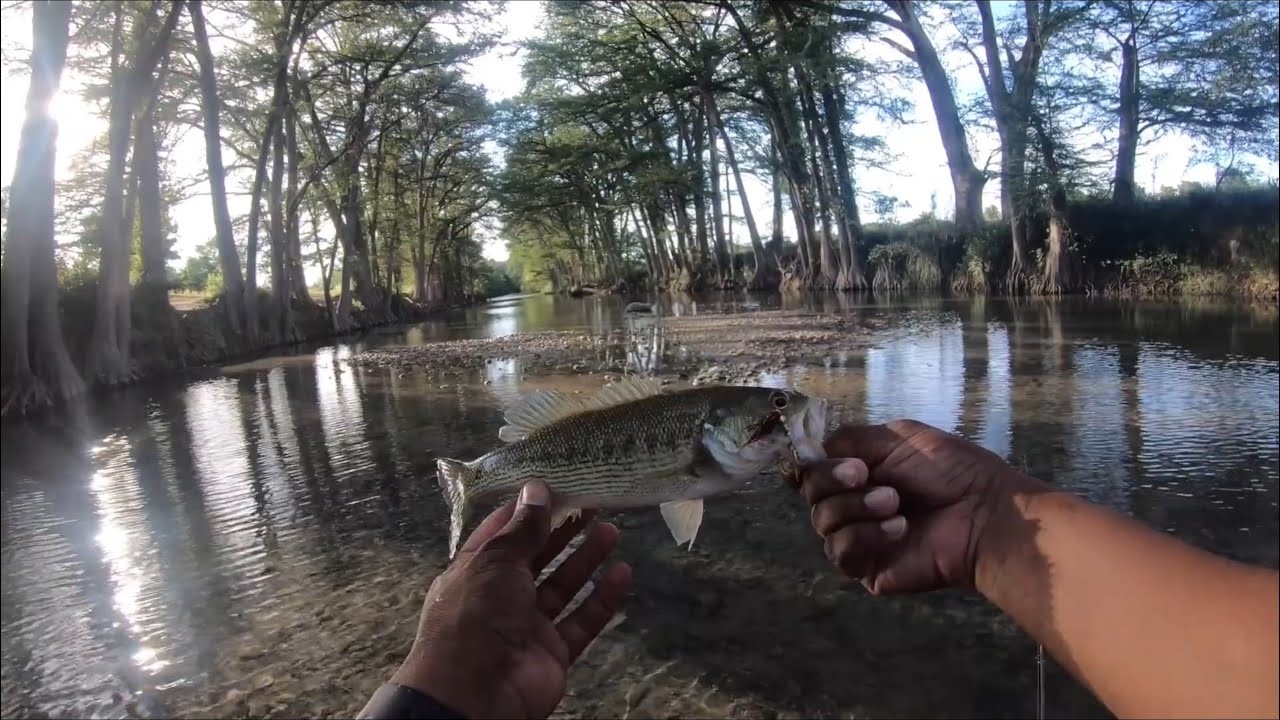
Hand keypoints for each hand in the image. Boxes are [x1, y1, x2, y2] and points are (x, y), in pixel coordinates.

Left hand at [390, 482, 631, 718]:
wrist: (476, 695)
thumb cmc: (475, 616)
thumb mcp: (495, 561)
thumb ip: (522, 527)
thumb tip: (537, 488)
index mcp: (476, 570)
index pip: (503, 531)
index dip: (529, 507)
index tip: (558, 482)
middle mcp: (500, 595)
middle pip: (537, 555)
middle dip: (563, 528)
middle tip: (593, 500)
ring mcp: (528, 625)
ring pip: (562, 585)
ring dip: (586, 558)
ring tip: (612, 530)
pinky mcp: (553, 651)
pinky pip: (582, 621)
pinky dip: (602, 598)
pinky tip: (622, 573)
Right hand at [796, 420, 1039, 594]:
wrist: (984, 512)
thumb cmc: (951, 470)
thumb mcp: (899, 437)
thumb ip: (849, 439)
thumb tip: (810, 449)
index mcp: (858, 471)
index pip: (811, 468)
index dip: (812, 463)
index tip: (832, 456)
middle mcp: (852, 503)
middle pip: (810, 492)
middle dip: (833, 480)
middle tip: (866, 475)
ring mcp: (858, 537)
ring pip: (821, 521)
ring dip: (855, 507)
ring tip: (895, 503)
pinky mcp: (866, 567)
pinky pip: (841, 551)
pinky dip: (866, 535)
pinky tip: (899, 529)